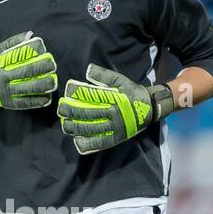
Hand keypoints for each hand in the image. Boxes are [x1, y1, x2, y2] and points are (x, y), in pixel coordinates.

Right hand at [0, 31, 57, 109]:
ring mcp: (5, 92)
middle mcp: (2, 77)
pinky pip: (25, 103)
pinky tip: (47, 98)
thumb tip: (31, 36)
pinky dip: (37, 101)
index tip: (43, 49)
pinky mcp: (9, 103)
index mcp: (0, 63)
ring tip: (52, 82)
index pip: (17, 55)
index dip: (31, 52)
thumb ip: (14, 43)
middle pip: (24, 72)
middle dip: (40, 68)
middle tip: (52, 65)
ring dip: (41, 85)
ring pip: (26, 89)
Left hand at [57, 64, 174, 154]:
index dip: (76, 93)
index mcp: (114, 98)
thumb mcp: (121, 80)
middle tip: (61, 109)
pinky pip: (99, 143)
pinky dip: (87, 143)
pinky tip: (76, 140)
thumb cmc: (133, 93)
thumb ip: (104, 76)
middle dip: (70, 111)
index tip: (66, 92)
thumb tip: (87, 70)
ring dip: (74, 127)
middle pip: (86, 113)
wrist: (151, 108)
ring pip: (90, 129)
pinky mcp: (116, 138)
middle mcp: (114, 114)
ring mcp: (114, 128)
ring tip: (65, 123)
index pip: (91, 96)